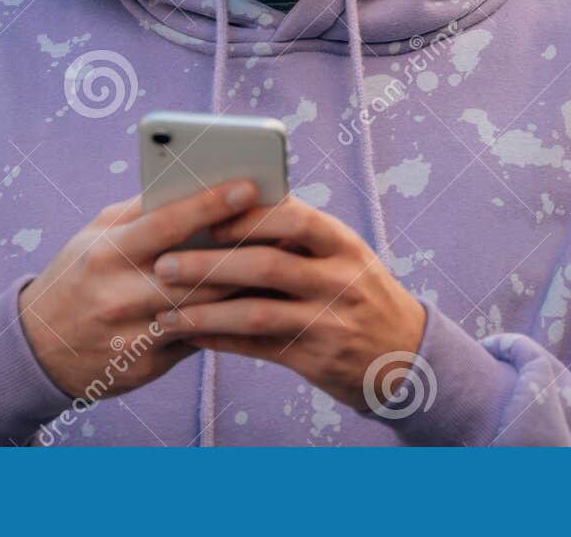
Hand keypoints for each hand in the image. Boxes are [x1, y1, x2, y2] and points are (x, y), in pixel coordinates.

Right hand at [17, 180, 261, 399]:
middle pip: (197, 272)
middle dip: (244, 249)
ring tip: (283, 261)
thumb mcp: (97, 235)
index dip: (210, 204)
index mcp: (107, 252)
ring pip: (206, 310)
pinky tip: (259, 301)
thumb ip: (142, 211)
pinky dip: (231, 319)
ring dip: (247, 287)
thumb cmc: (79, 275)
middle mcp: (119, 294)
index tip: (249, 184)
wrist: (40, 348)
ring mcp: (134, 335)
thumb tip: (195, 181)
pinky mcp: (148, 365)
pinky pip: (200, 340)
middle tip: (287, 226)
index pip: (166, 223)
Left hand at [148, 196, 427, 413]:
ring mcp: (330, 322)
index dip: (245, 216)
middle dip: (209, 264)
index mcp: (343, 243)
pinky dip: (218, 339)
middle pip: (267, 264)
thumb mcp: (343, 256)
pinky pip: (257, 348)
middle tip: (163, 262)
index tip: (203, 217)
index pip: (292, 217)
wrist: (407, 355)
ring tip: (164, 308)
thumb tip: (225, 211)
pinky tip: (188, 334)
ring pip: (256, 313)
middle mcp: (340, 279)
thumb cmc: (358, 292)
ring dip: (204, 310)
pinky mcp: (317, 359)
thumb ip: (297, 237)